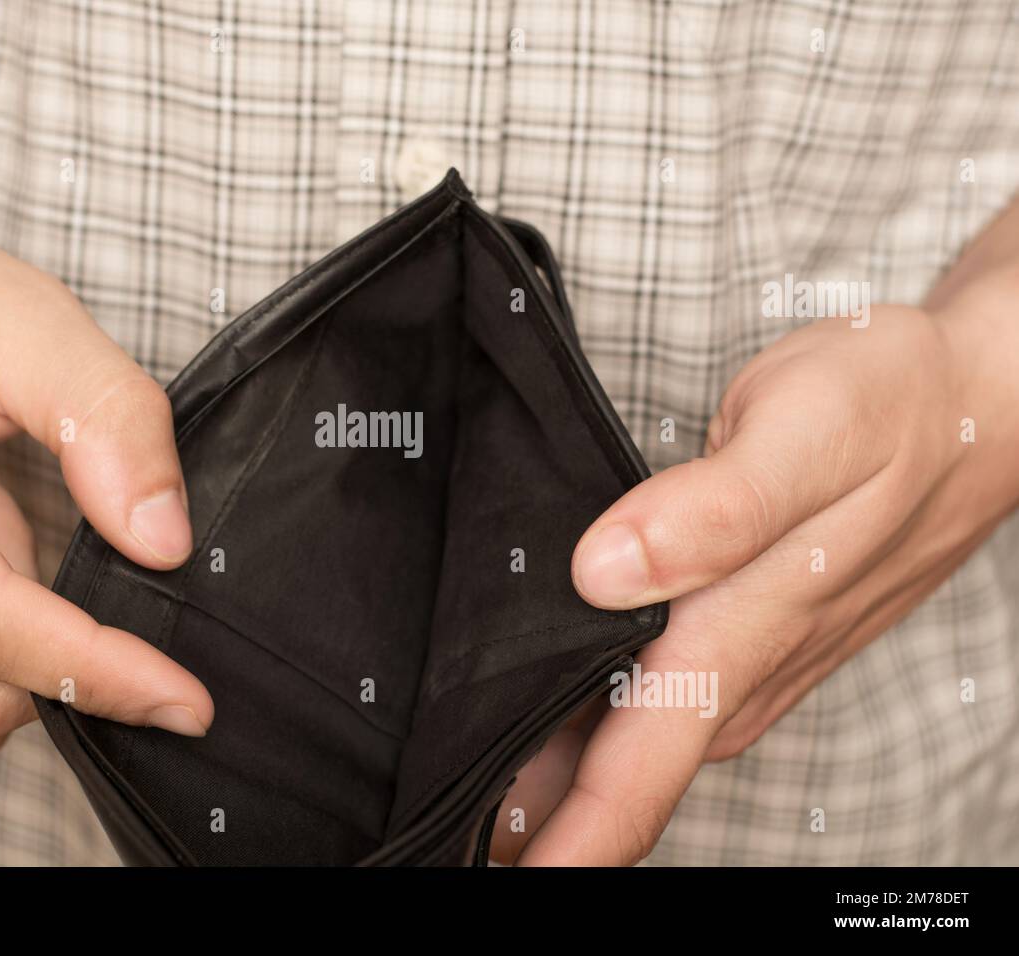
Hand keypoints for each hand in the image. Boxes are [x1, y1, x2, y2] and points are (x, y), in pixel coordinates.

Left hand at [498, 274, 1018, 863]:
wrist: (975, 408)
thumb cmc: (892, 410)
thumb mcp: (805, 434)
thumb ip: (712, 513)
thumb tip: (601, 572)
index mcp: (734, 643)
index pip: (630, 785)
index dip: (550, 848)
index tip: (471, 865)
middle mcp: (734, 677)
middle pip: (607, 780)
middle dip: (518, 816)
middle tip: (423, 827)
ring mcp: (741, 666)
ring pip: (622, 745)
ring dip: (545, 775)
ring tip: (454, 779)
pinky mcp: (742, 640)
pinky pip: (645, 704)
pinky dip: (581, 720)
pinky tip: (528, 700)